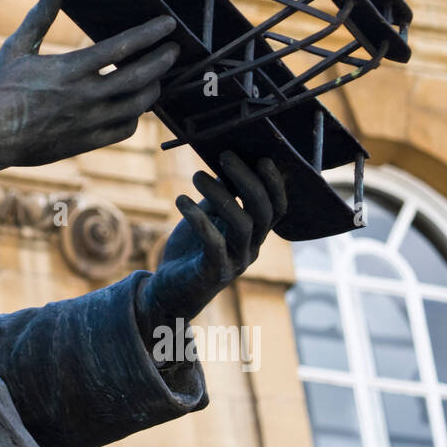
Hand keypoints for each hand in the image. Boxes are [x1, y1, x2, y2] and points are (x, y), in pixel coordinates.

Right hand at [0, 0, 178, 183]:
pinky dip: (135, 115)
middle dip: (162, 61)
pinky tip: (132, 105)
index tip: (167, 24)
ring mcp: (87, 123)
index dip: (148, 34)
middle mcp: (83, 98)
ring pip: (137, 106)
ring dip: (153, 88)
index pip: (120, 49)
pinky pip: (123, 129)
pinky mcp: (85, 142)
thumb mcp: (16, 48)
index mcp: (68, 71)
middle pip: (138, 78)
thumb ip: (41, 16)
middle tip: (174, 49)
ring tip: (157, 75)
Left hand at [137, 152, 287, 335]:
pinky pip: (214, 244)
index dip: (274, 183)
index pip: (277, 207)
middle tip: (225, 156)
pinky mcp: (214, 272)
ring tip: (196, 175)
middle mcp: (251, 248)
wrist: (170, 290)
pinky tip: (181, 200)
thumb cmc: (191, 249)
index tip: (262, 157)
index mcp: (255, 234)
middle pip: (263, 212)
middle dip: (247, 180)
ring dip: (220, 195)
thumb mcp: (209, 217)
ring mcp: (236, 262)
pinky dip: (198, 219)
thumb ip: (223, 195)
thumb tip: (230, 164)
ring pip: (242, 225)